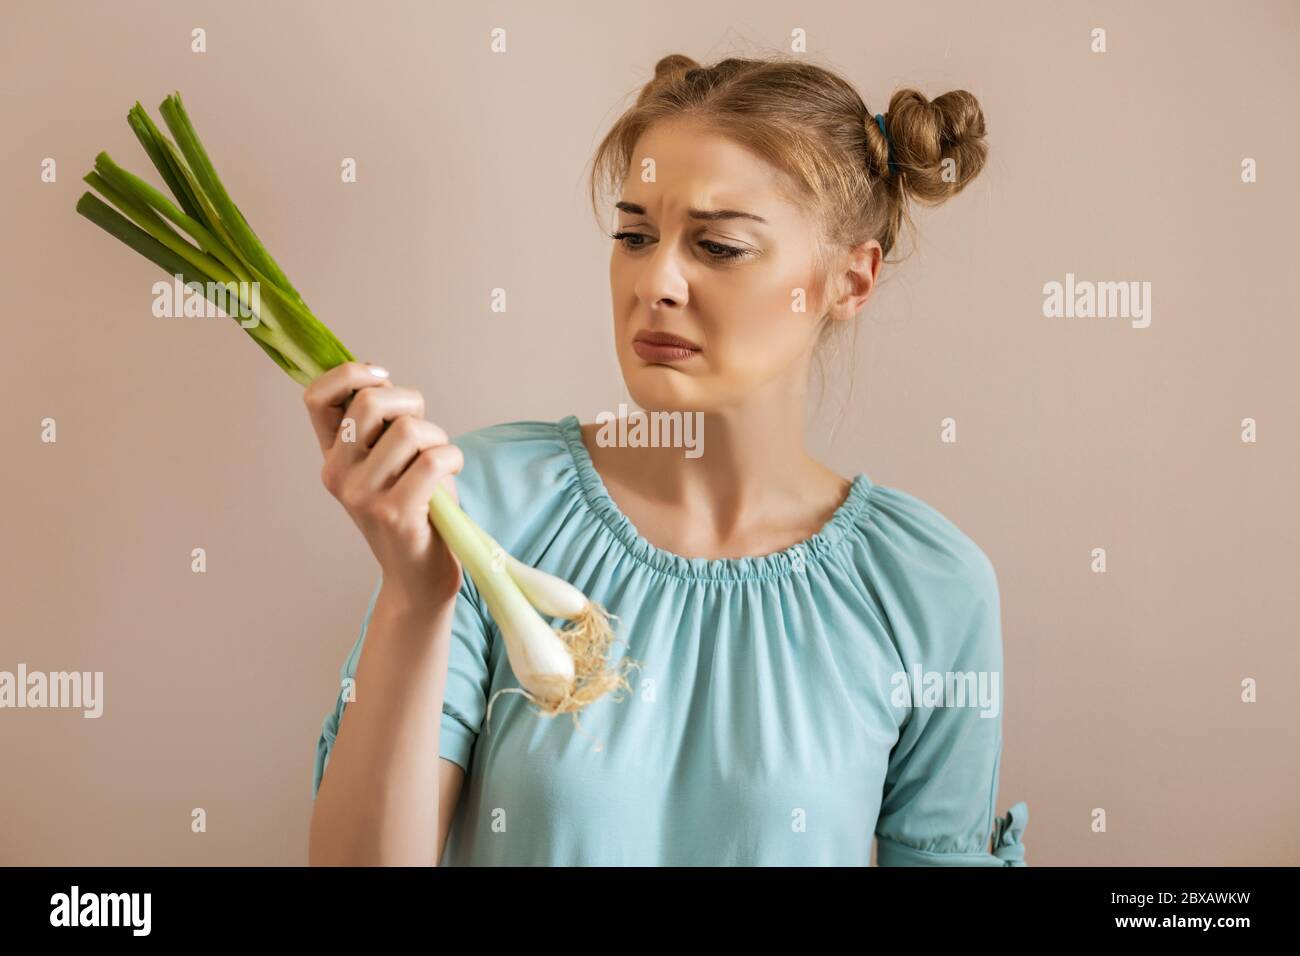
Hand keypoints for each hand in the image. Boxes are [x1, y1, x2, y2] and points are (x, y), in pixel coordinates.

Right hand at [304, 362, 463, 612]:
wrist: (420, 577)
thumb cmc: (415, 510)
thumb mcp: (389, 461)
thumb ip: (380, 423)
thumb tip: (378, 377)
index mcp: (332, 457)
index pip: (317, 397)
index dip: (351, 374)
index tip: (383, 379)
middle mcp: (338, 475)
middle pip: (371, 402)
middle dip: (411, 402)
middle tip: (423, 429)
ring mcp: (363, 496)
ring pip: (409, 430)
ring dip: (438, 436)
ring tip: (440, 460)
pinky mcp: (394, 513)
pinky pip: (434, 459)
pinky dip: (453, 458)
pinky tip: (451, 471)